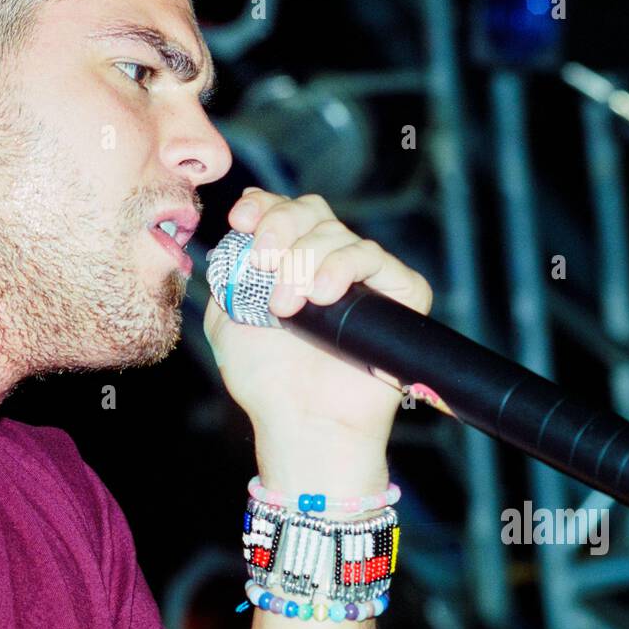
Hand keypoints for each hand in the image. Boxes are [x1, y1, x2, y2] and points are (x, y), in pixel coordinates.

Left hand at [203, 188, 432, 495]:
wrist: (302, 423)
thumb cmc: (268, 382)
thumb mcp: (226, 321)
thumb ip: (226, 276)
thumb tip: (233, 241)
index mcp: (290, 263)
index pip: (282, 211)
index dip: (263, 206)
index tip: (240, 220)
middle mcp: (329, 264)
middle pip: (312, 211)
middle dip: (280, 226)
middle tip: (261, 261)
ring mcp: (366, 278)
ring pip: (338, 234)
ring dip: (304, 261)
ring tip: (286, 306)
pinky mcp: (402, 294)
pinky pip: (375, 258)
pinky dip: (343, 267)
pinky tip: (322, 295)